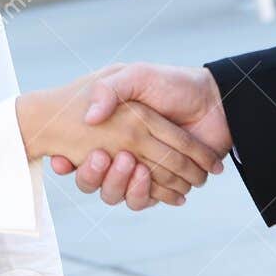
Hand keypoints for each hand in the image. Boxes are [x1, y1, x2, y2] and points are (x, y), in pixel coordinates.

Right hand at [49, 62, 231, 210]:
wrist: (213, 101)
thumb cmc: (172, 84)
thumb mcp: (135, 75)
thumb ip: (109, 90)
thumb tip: (90, 118)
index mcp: (106, 130)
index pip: (73, 153)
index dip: (63, 162)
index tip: (61, 160)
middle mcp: (118, 153)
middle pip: (91, 181)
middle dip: (92, 174)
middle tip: (104, 156)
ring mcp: (139, 171)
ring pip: (114, 194)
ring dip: (120, 183)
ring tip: (135, 165)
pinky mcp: (162, 185)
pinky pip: (144, 200)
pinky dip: (145, 192)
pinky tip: (147, 175)